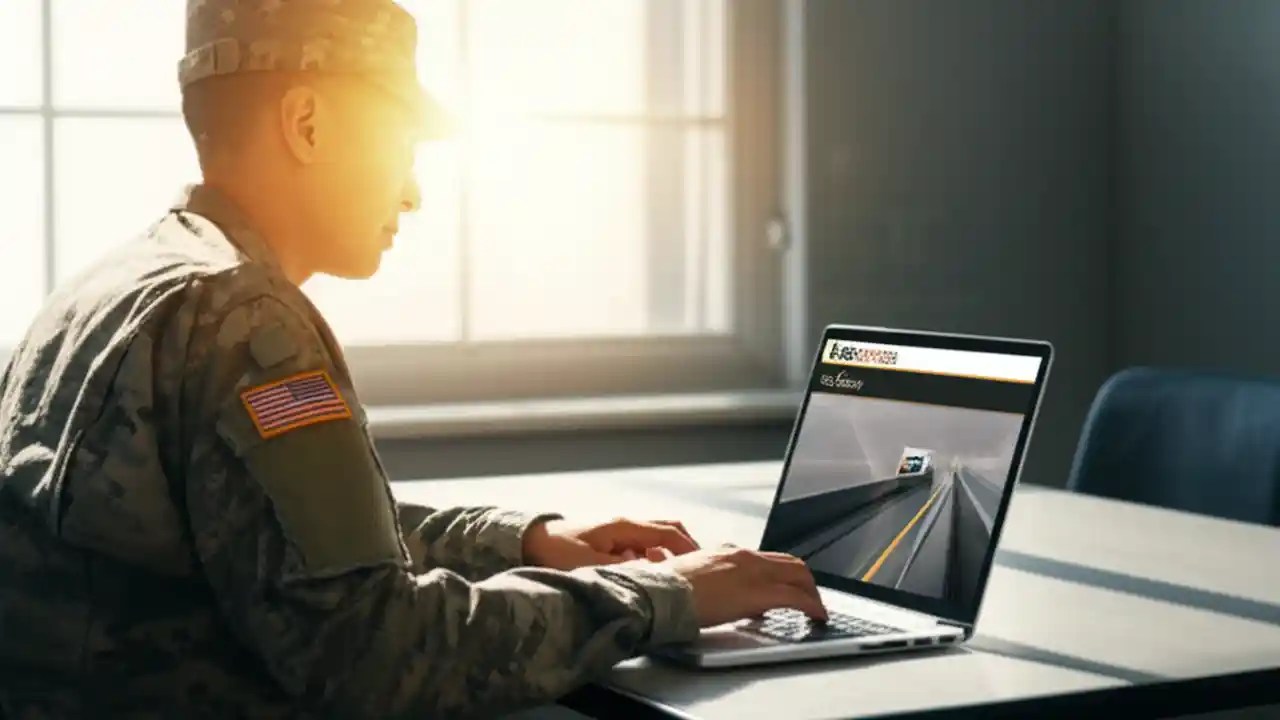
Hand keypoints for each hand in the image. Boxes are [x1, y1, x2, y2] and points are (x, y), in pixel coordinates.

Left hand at [522, 517, 699, 570]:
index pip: (669, 534)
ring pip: (655, 538)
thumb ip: (623, 571)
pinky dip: (653, 558)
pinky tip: (647, 576)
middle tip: (697, 570)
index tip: (703, 567)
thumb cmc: (557, 551)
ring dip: (668, 555)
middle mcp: (626, 525)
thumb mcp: (590, 565)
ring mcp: (618, 530)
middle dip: (686, 548)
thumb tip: (652, 577)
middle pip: (668, 530)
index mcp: (625, 527)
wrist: (530, 540)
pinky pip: (642, 546)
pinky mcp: (610, 540)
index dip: (689, 550)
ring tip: (676, 578)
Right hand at [642, 544, 827, 625]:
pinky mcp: (758, 593)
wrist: (661, 592)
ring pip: (798, 575)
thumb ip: (706, 578)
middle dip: (805, 580)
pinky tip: (817, 615)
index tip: (786, 586)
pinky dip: (812, 606)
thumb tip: (708, 588)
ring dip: (812, 592)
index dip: (782, 573)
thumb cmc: (666, 587)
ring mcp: (753, 573)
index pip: (766, 558)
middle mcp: (744, 557)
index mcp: (727, 553)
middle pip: (790, 563)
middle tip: (810, 597)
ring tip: (816, 608)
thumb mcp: (689, 575)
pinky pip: (796, 597)